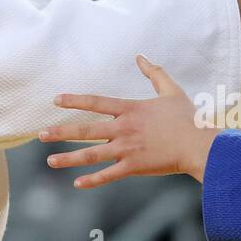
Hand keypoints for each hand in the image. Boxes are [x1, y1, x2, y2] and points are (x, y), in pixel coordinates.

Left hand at [41, 55, 219, 186]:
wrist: (199, 144)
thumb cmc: (188, 118)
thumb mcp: (171, 90)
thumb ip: (154, 73)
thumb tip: (141, 57)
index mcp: (130, 109)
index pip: (96, 102)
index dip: (74, 100)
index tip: (56, 100)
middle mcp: (124, 128)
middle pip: (86, 130)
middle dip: (61, 132)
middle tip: (41, 134)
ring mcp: (127, 148)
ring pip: (91, 154)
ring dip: (68, 158)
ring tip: (50, 160)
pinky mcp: (134, 166)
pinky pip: (108, 175)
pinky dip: (92, 180)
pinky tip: (76, 183)